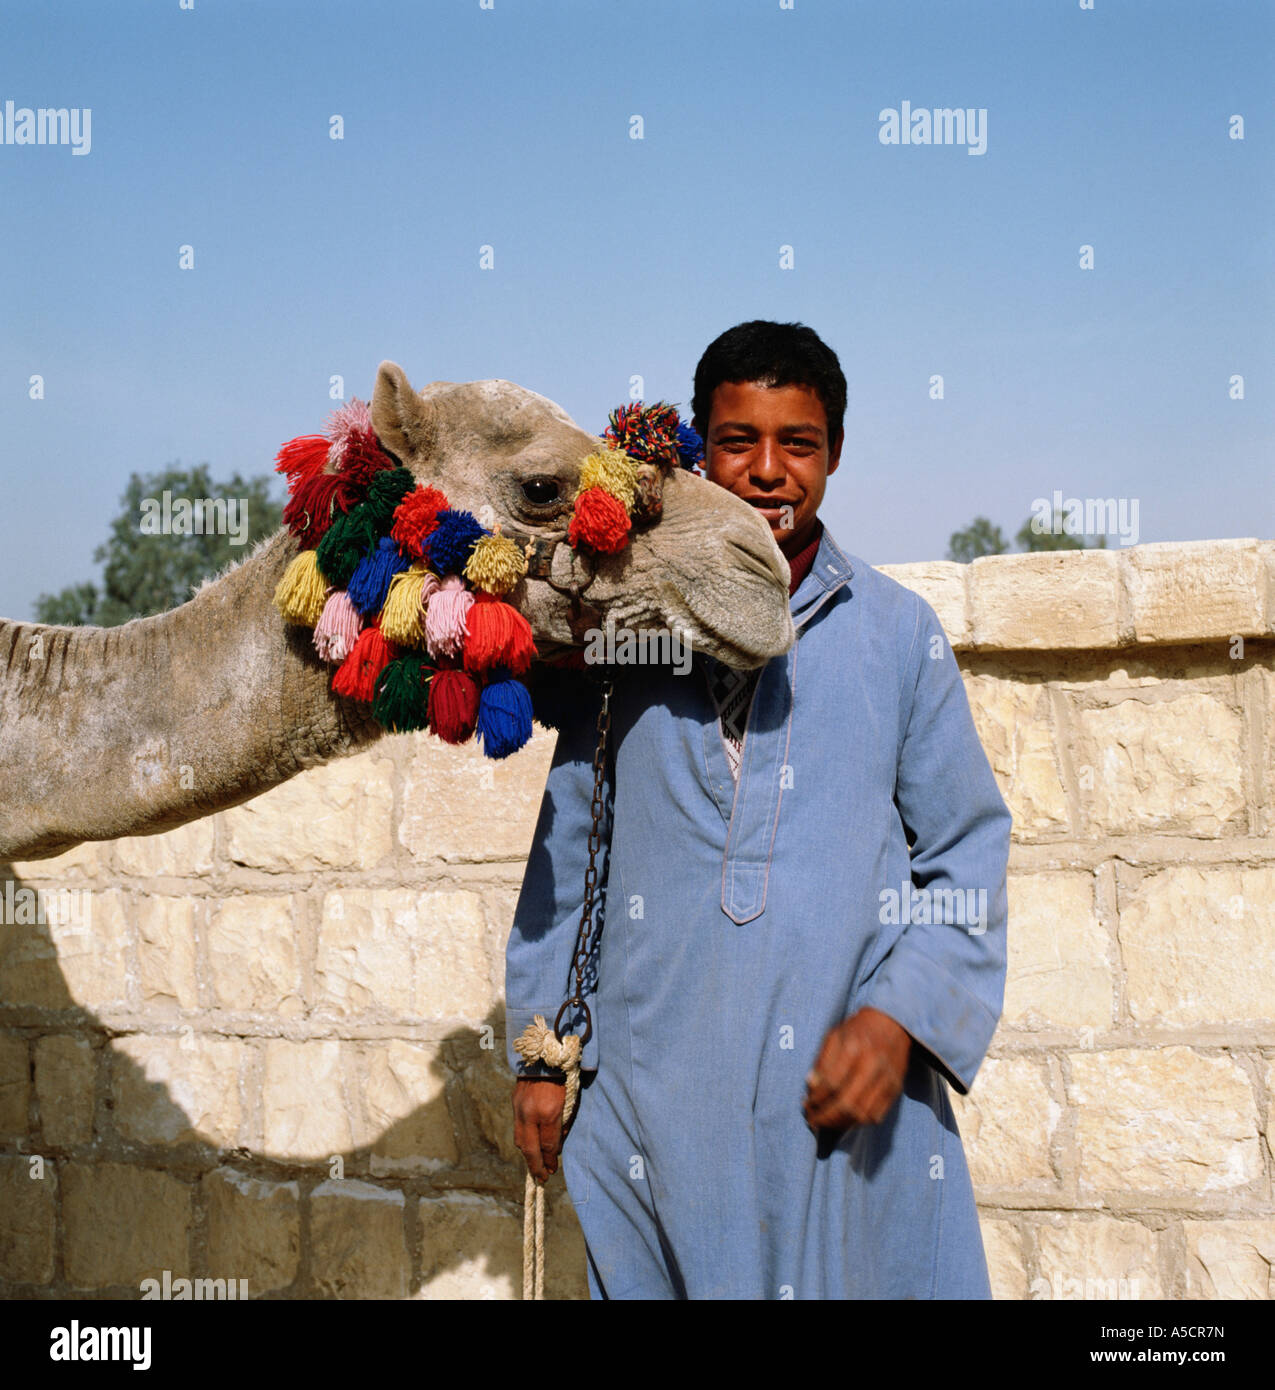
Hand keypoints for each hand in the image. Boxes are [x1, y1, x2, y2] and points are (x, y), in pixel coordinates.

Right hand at [512, 1078, 566, 1183]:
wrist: (545, 1056)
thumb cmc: (564, 1079)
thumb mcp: (571, 1102)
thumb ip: (564, 1125)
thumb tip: (556, 1147)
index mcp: (549, 1112)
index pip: (548, 1145)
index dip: (550, 1160)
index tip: (552, 1170)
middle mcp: (531, 1113)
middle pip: (530, 1148)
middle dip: (536, 1166)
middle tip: (542, 1178)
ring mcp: (520, 1108)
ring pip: (520, 1140)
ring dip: (527, 1155)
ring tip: (535, 1165)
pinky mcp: (515, 1103)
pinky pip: (517, 1128)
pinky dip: (523, 1140)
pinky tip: (529, 1146)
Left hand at [802, 1006, 911, 1135]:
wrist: (892, 1023)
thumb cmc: (857, 1029)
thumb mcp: (834, 1036)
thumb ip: (821, 1061)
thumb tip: (811, 1086)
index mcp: (853, 1048)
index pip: (831, 1083)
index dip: (816, 1098)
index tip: (806, 1104)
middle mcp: (871, 1065)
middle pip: (847, 1103)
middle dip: (826, 1117)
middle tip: (813, 1120)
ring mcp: (886, 1079)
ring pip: (862, 1114)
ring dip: (840, 1124)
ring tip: (826, 1123)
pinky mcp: (895, 1089)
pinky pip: (876, 1115)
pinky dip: (858, 1122)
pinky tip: (845, 1119)